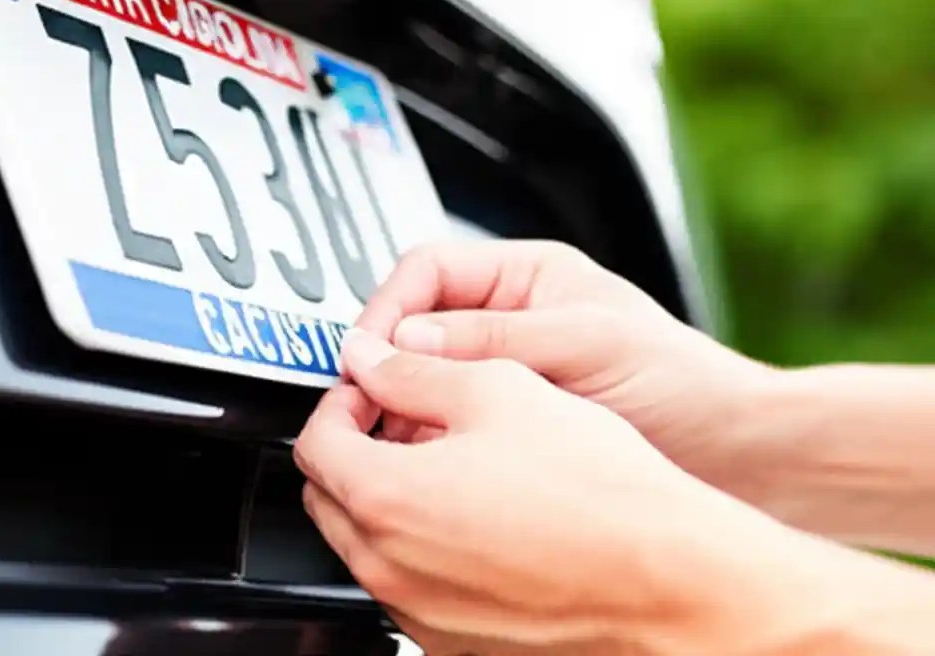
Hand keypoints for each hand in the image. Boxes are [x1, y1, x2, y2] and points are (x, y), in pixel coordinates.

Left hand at [294, 329, 817, 652]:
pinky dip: (423, 549)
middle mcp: (389, 569)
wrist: (672, 580)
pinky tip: (480, 518)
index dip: (341, 400)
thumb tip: (370, 359)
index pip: (314, 440)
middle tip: (404, 420)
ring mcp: (421, 614)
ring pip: (368, 545)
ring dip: (388, 499)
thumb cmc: (599, 490)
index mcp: (384, 498)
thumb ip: (414, 371)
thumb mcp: (498, 389)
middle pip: (330, 496)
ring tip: (452, 466)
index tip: (373, 387)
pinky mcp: (455, 644)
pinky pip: (412, 586)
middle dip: (355, 449)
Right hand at [353, 240, 777, 500]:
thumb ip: (493, 338)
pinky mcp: (511, 427)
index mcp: (524, 278)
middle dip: (384, 361)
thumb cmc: (682, 382)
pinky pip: (448, 425)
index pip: (425, 273)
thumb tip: (403, 341)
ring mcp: (506, 377)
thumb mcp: (584, 342)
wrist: (735, 455)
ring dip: (402, 403)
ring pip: (425, 380)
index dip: (386, 309)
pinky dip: (427, 440)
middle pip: (415, 328)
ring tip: (389, 435)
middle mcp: (507, 323)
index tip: (365, 353)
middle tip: (364, 400)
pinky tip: (424, 462)